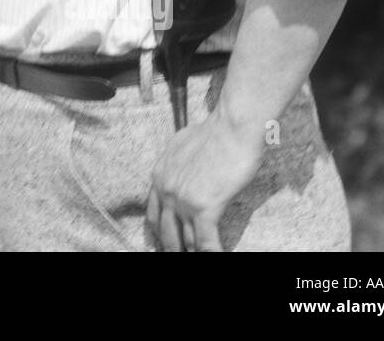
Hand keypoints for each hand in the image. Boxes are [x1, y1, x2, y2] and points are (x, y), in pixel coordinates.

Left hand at [145, 112, 264, 251]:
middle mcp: (166, 190)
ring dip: (194, 251)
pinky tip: (218, 255)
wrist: (230, 127)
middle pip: (166, 233)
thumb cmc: (213, 133)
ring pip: (186, 240)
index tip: (164, 243)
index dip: (160, 233)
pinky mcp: (204, 208)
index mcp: (159, 176)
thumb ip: (177, 165)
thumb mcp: (181, 146)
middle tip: (179, 254)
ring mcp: (183, 201)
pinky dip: (211, 252)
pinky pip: (206, 242)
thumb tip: (183, 171)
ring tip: (199, 256)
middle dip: (173, 248)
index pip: (153, 215)